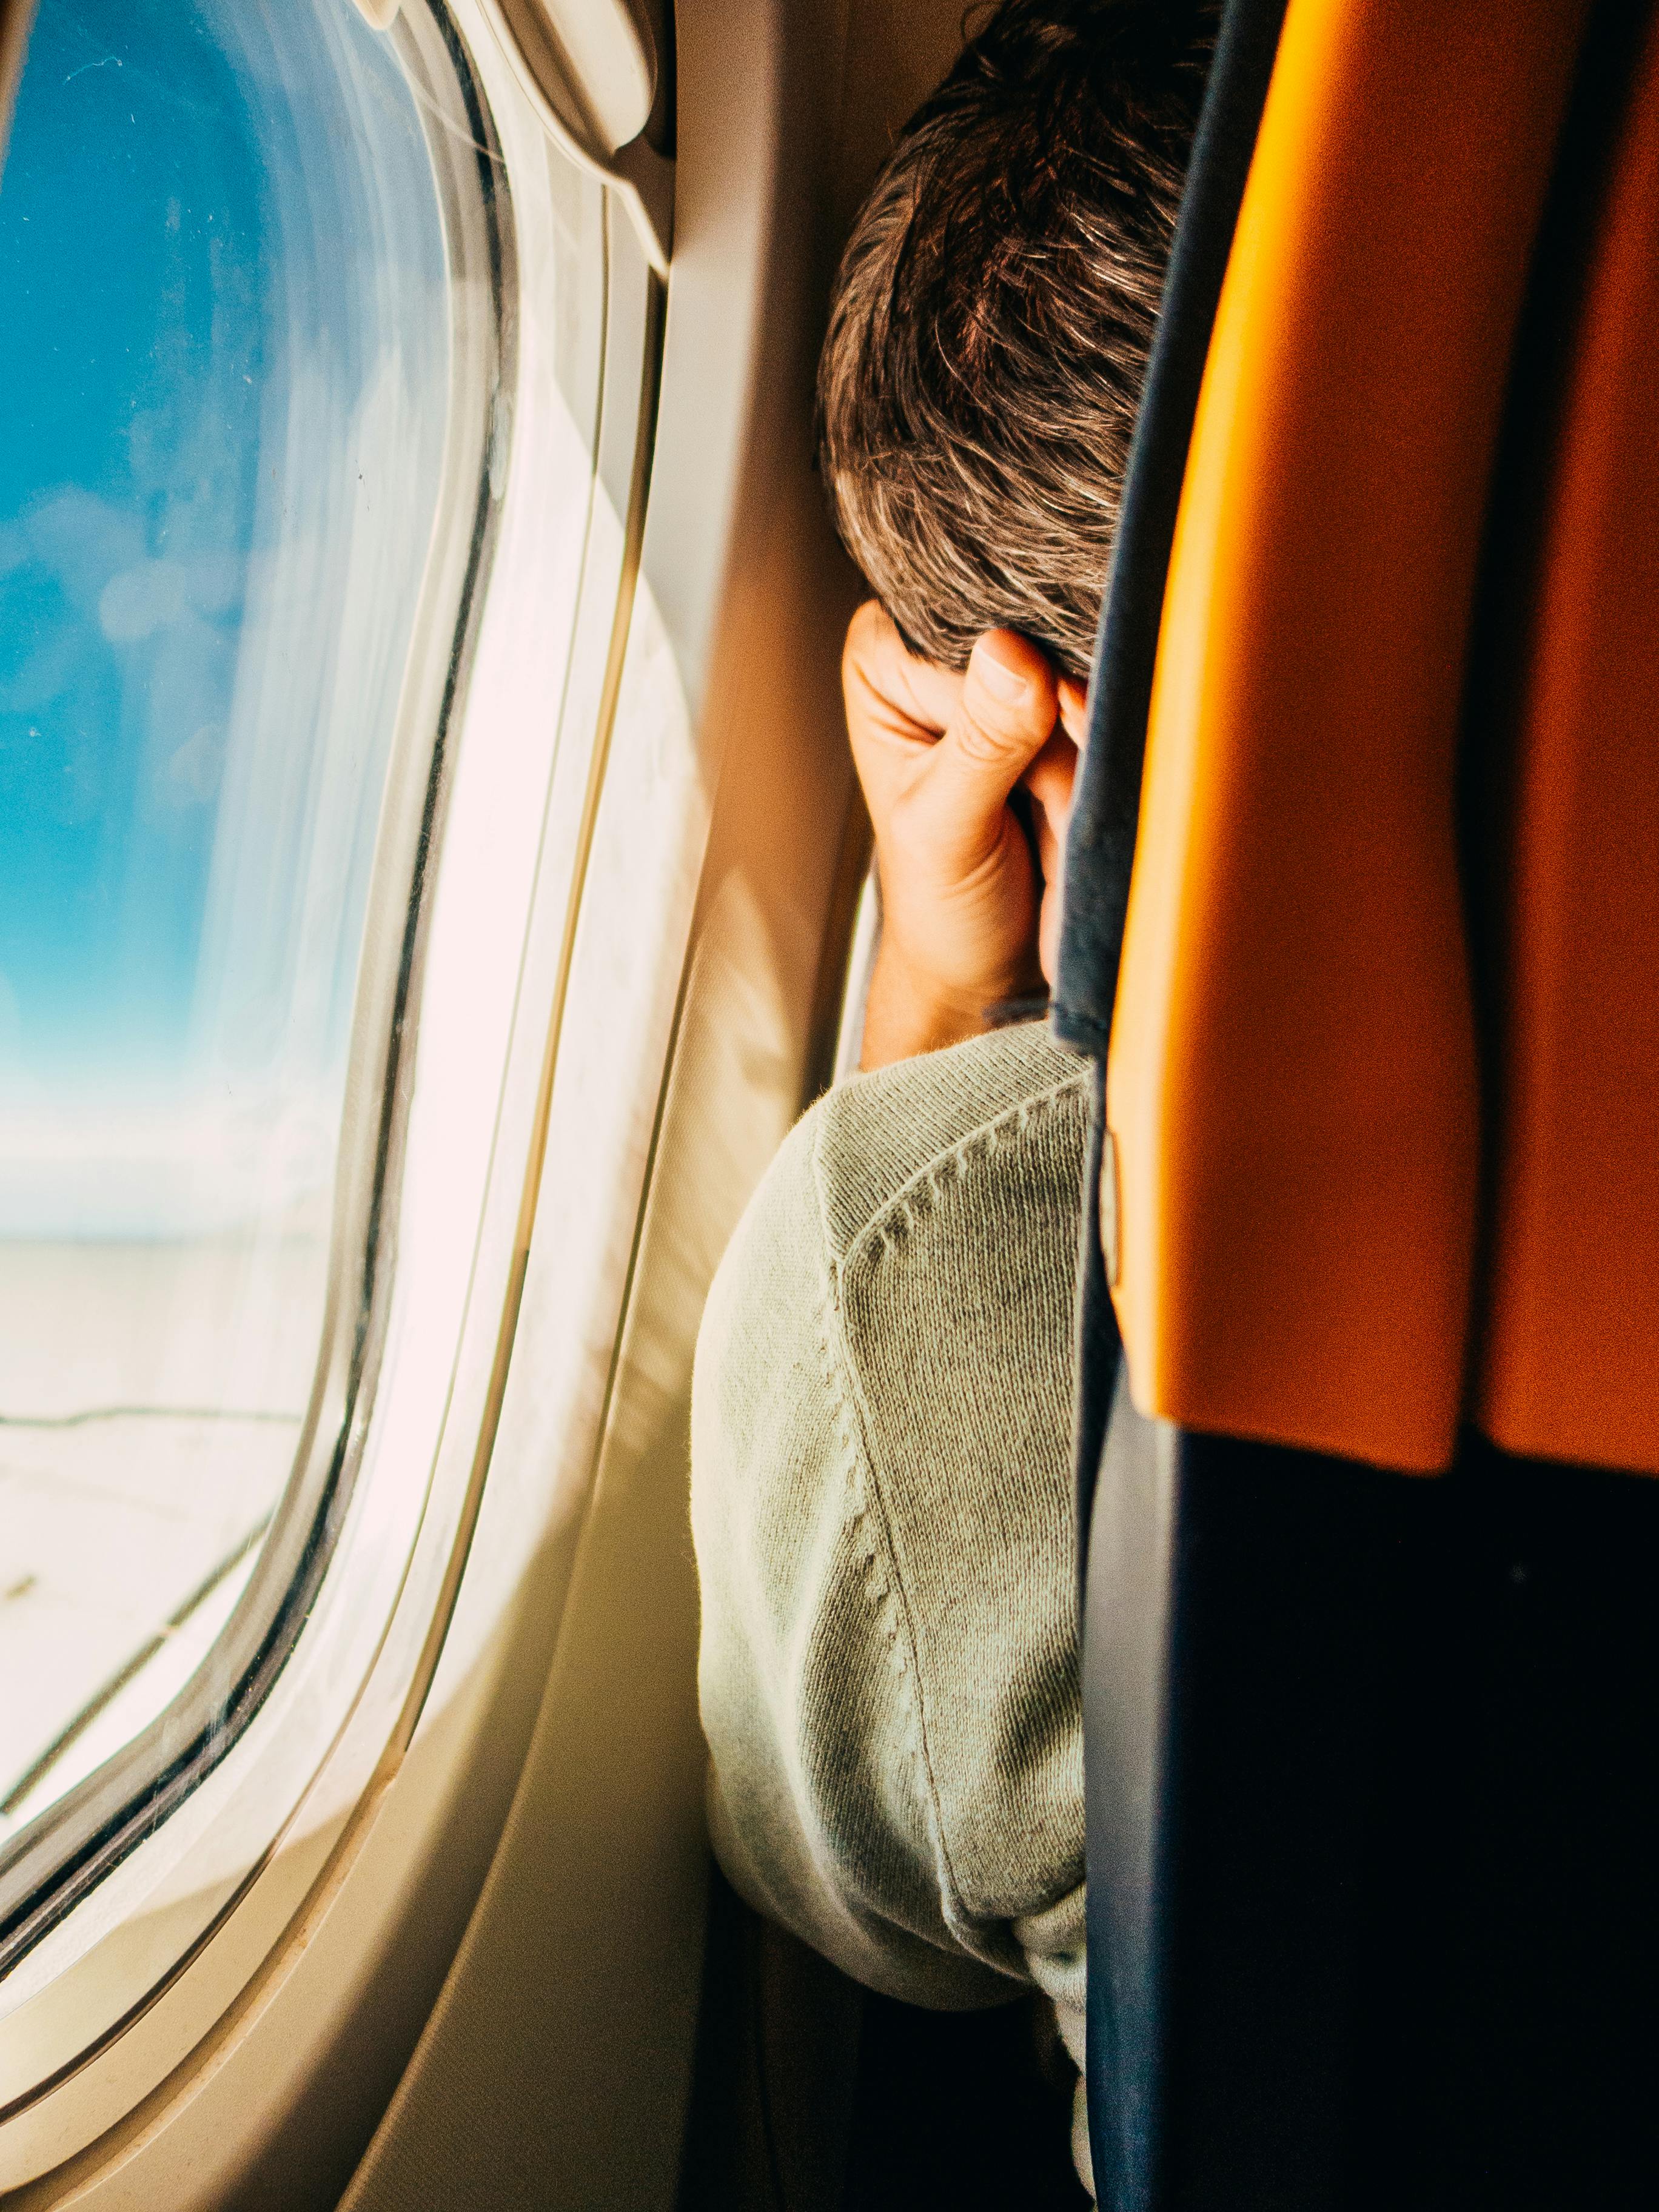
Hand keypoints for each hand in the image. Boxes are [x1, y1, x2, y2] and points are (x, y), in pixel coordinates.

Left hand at [842, 603, 1083, 1069]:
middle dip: (1053, 732)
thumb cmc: (938, 904)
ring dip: (1080, 761)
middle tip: (1038, 805)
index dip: (1016, 676)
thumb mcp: (948, 828)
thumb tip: (1011, 652)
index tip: (1042, 742)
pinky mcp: (1058, 713)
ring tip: (1045, 825)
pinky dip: (1101, 767)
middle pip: (1036, 644)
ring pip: (1082, 680)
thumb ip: (981, 744)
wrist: (986, 963)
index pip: (968, 624)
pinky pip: (1107, 712)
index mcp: (885, 662)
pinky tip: (1069, 813)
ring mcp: (1005, 680)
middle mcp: (940, 652)